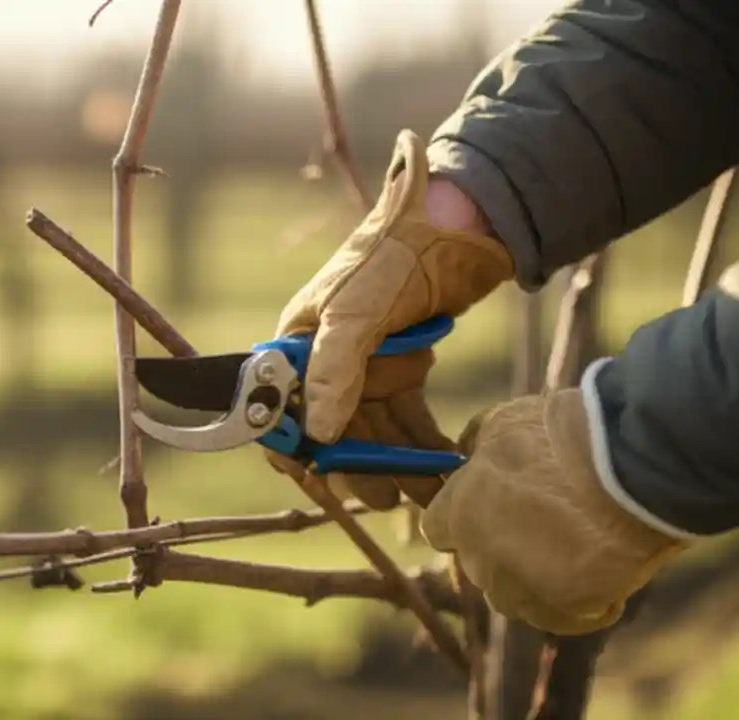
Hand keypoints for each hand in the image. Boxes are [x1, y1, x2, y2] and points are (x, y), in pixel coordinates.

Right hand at [267, 130, 512, 508]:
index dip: (294, 446)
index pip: (281, 407)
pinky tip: (444, 465)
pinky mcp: (402, 371)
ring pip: (374, 429)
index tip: (317, 480)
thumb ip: (333, 372)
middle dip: (359, 465)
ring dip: (398, 463)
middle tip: (385, 499)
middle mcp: (325, 360)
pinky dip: (424, 442)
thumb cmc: (391, 259)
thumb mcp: (355, 313)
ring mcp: (364, 368)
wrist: (457, 226)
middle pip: (332, 428)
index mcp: (297, 343)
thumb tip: (316, 434)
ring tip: (427, 497)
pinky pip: (407, 418)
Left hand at [421, 389, 686, 634]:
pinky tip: (601, 577)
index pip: (436, 528)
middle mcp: (480, 558)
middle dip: (501, 548)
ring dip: (535, 580)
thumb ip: (476, 443)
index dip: (460, 519)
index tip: (484, 509)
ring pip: (515, 596)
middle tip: (544, 524)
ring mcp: (521, 590)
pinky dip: (578, 604)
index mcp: (459, 513)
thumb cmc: (561, 438)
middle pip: (478, 563)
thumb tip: (467, 451)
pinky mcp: (565, 611)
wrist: (626, 469)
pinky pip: (561, 617)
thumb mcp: (504, 421)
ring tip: (574, 551)